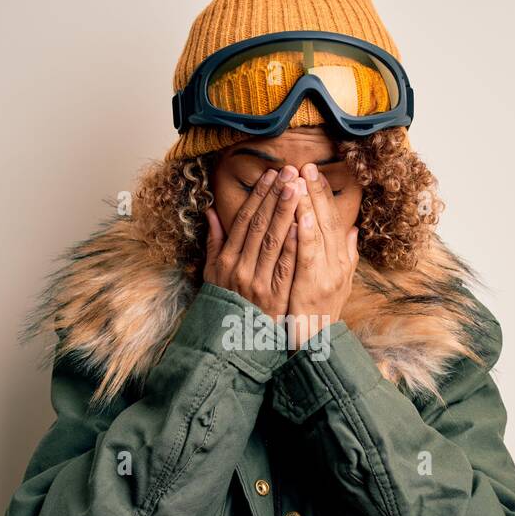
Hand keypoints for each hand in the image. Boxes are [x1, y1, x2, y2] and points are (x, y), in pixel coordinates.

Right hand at [203, 166, 300, 320]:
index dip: (258, 196)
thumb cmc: (224, 303)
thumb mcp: (212, 273)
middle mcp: (240, 267)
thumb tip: (211, 212)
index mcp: (226, 259)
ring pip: (273, 241)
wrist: (231, 342)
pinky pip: (285, 266)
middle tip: (289, 172)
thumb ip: (214, 242)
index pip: (245, 221)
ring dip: (286, 213)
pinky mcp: (274, 296)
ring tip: (298, 188)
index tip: (270, 175)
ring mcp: (257, 282)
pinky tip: (303, 224)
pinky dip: (294, 244)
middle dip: (275, 197)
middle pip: (260, 226)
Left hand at [286, 163, 358, 348]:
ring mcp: (327, 274)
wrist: (319, 346)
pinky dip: (305, 234)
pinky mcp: (312, 285)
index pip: (333, 220)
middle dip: (316, 191)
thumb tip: (354, 230)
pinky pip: (308, 255)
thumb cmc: (322, 315)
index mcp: (341, 260)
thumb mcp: (339, 284)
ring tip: (299, 181)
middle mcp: (337, 264)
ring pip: (318, 233)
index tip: (314, 172)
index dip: (323, 195)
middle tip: (305, 166)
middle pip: (327, 220)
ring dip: (309, 205)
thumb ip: (347, 256)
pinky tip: (298, 216)